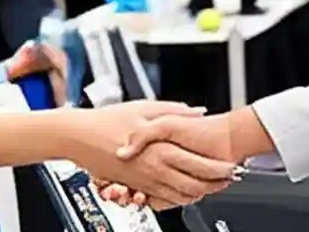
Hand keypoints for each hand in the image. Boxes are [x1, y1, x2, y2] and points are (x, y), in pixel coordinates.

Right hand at [68, 102, 235, 208]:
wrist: (78, 137)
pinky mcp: (135, 186)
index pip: (198, 165)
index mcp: (160, 150)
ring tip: (213, 187)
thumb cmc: (107, 120)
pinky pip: (162, 200)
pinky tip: (186, 191)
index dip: (218, 168)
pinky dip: (178, 199)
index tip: (231, 165)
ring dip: (198, 194)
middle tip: (227, 180)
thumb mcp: (144, 108)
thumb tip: (197, 111)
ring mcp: (144, 181)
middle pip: (193, 185)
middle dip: (214, 185)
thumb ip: (174, 110)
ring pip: (179, 197)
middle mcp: (154, 169)